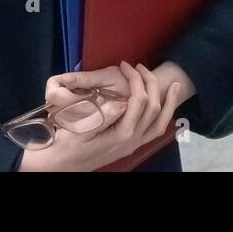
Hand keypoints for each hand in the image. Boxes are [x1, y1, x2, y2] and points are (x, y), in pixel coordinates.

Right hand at [18, 62, 183, 171]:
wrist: (58, 166)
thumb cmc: (66, 146)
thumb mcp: (80, 129)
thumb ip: (104, 115)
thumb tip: (123, 102)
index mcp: (122, 134)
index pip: (138, 99)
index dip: (135, 78)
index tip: (125, 65)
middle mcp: (132, 140)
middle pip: (152, 107)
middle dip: (150, 83)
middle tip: (139, 66)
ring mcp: (132, 145)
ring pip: (160, 123)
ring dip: (168, 103)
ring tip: (174, 86)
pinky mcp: (129, 146)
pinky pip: (154, 132)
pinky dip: (163, 117)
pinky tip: (164, 108)